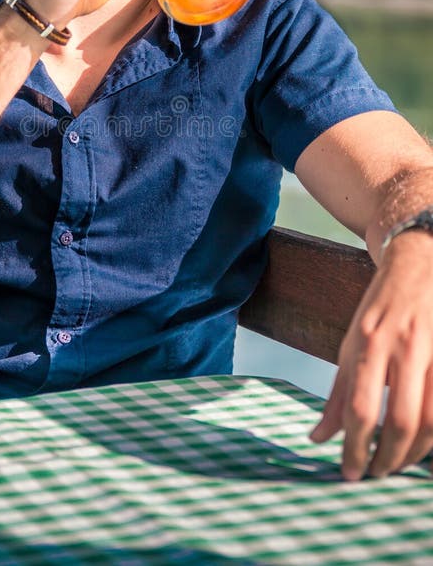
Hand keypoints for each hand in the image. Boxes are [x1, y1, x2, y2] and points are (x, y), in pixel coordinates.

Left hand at [310, 231, 432, 479]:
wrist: (420, 264)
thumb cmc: (380, 309)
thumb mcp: (349, 342)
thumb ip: (337, 393)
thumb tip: (318, 438)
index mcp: (368, 342)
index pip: (359, 407)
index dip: (353, 447)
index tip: (348, 472)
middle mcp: (402, 346)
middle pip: (399, 420)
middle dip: (387, 458)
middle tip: (375, 475)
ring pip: (431, 421)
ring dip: (414, 454)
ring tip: (397, 464)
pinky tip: (422, 444)